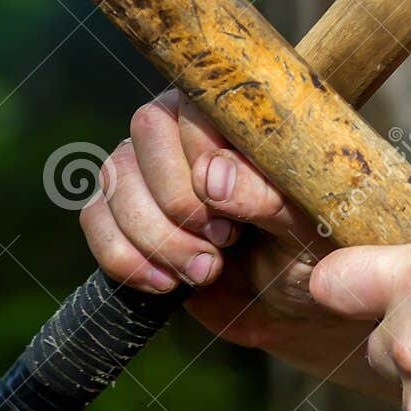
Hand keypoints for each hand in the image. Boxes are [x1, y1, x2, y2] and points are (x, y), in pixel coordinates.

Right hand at [80, 91, 388, 394]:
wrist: (294, 302)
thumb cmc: (314, 247)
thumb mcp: (307, 224)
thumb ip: (265, 194)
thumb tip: (211, 176)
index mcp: (234, 113)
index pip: (190, 108)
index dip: (200, 164)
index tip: (234, 220)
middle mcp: (183, 129)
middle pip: (143, 137)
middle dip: (177, 206)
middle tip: (222, 245)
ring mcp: (148, 170)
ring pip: (116, 179)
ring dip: (156, 237)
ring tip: (205, 272)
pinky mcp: (125, 214)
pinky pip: (96, 219)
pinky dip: (124, 258)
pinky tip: (166, 284)